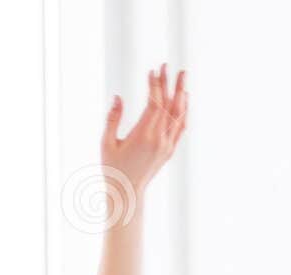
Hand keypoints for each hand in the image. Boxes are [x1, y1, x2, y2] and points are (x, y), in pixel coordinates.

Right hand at [100, 64, 187, 202]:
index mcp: (143, 136)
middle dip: (169, 83)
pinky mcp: (169, 151)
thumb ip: (113, 118)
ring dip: (181, 94)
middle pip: (168, 105)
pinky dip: (183, 112)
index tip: (152, 70)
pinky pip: (180, 127)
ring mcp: (167, 146)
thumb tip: (118, 97)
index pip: (155, 103)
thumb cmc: (113, 168)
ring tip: (182, 78)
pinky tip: (184, 100)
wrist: (127, 193)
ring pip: (179, 115)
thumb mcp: (107, 142)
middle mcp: (159, 140)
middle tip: (169, 66)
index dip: (155, 85)